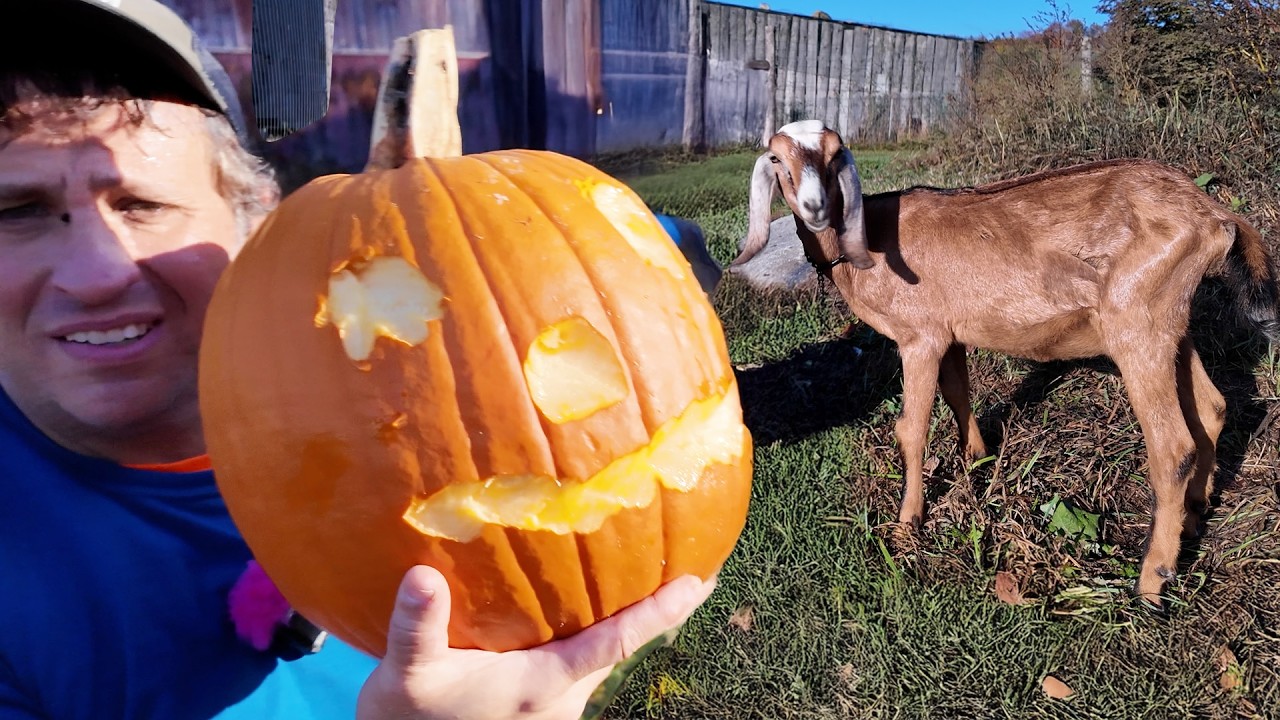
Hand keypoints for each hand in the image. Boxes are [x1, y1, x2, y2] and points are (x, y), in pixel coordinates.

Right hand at [355, 566, 716, 719]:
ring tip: (653, 572)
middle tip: (694, 566)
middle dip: (660, 610)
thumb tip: (423, 577)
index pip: (615, 643)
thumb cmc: (407, 717)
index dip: (659, 614)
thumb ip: (416, 627)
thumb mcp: (406, 675)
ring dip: (630, 619)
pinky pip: (585, 659)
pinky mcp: (544, 701)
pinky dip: (602, 628)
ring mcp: (556, 702)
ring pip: (605, 654)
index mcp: (542, 683)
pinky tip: (594, 603)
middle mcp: (561, 696)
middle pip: (623, 646)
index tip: (697, 583)